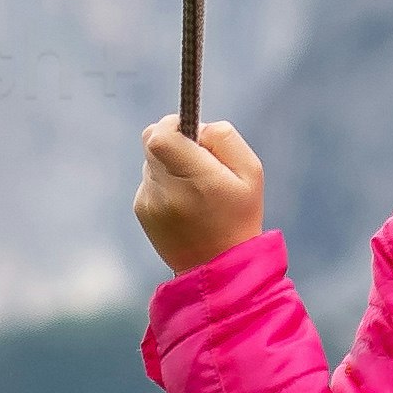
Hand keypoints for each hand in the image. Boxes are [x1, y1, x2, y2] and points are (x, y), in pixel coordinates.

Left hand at [138, 117, 267, 272]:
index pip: (161, 136)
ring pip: (151, 161)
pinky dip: (164, 182)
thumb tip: (197, 125)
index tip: (189, 129)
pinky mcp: (142, 210)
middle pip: (152, 142)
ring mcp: (150, 202)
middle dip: (173, 140)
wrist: (217, 267)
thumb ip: (224, 138)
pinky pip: (149, 180)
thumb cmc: (239, 215)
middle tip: (196, 156)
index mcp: (197, 179)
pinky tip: (184, 203)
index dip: (173, 124)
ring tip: (194, 187)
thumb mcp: (250, 172)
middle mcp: (167, 190)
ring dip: (170, 164)